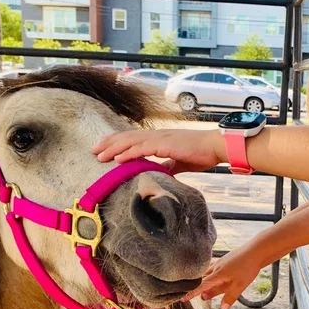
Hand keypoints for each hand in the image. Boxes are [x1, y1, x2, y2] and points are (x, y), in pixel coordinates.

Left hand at [93, 128, 224, 173]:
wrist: (216, 146)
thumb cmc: (202, 153)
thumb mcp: (181, 161)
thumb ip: (170, 165)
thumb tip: (162, 172)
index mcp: (160, 139)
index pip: (134, 138)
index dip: (118, 141)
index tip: (105, 147)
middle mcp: (157, 136)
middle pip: (127, 137)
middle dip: (109, 143)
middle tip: (93, 150)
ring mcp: (160, 139)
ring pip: (131, 141)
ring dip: (113, 148)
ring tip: (99, 155)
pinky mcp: (165, 145)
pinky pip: (142, 149)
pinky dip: (128, 153)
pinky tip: (117, 159)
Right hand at [184, 243, 266, 308]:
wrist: (256, 250)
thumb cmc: (248, 267)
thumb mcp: (240, 285)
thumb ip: (230, 297)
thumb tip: (222, 308)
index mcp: (217, 274)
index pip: (201, 286)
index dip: (192, 293)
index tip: (183, 298)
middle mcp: (216, 268)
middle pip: (204, 279)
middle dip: (199, 289)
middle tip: (198, 298)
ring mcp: (221, 263)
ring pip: (209, 274)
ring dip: (207, 283)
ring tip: (208, 292)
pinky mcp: (226, 260)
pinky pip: (215, 269)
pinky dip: (213, 276)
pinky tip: (217, 277)